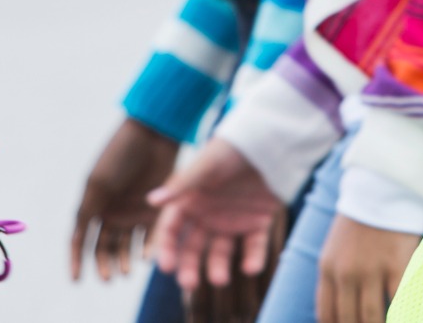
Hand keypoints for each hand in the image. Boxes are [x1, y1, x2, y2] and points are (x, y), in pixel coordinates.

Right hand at [70, 116, 178, 281]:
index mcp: (92, 205)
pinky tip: (145, 258)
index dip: (77, 260)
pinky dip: (147, 248)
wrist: (153, 133)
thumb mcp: (98, 184)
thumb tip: (77, 241)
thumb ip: (87, 212)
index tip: (76, 279)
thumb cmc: (120, 155)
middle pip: (104, 246)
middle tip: (109, 278)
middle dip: (104, 264)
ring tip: (126, 272)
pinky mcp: (156, 208)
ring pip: (126, 244)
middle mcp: (112, 211)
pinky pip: (150, 235)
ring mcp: (134, 211)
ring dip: (125, 260)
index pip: (81, 239)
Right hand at [149, 135, 286, 294]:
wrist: (271, 138)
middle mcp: (208, 214)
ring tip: (221, 280)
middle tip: (189, 285)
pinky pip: (254, 245)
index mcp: (190, 200)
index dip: (167, 248)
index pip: (171, 230)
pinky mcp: (258, 221)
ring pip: (221, 251)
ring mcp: (233, 219)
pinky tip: (250, 268)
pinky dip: (253, 257)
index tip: (166, 266)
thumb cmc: (233, 147)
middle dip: (189, 267)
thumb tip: (151, 201)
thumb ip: (181, 185)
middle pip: (193, 247)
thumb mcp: (207, 165)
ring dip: (218, 267)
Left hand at [319, 217, 422, 322]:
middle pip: (348, 319)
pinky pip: (397, 301)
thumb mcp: (335, 250)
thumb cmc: (361, 222)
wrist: (382, 187)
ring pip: (371, 317)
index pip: (326, 315)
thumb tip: (339, 314)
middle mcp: (345, 273)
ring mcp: (371, 270)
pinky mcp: (397, 265)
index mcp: (327, 269)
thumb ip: (335, 279)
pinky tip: (402, 315)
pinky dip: (399, 314)